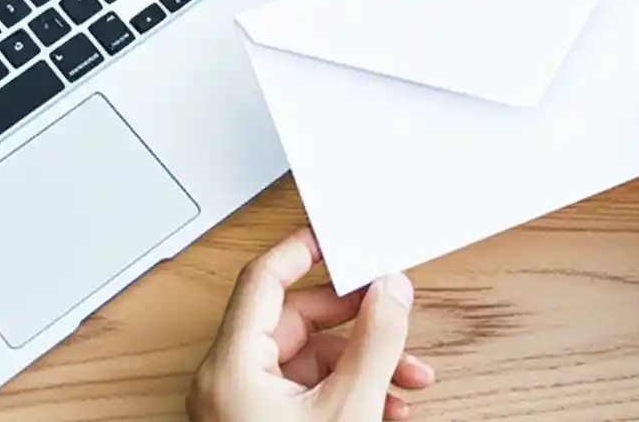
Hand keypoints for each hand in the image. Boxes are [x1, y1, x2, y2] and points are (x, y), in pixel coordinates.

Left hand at [187, 229, 434, 421]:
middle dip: (356, 323)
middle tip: (398, 317)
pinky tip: (389, 409)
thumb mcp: (348, 411)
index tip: (335, 234)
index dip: (302, 249)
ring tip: (411, 381)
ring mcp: (240, 407)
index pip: (263, 279)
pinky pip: (303, 392)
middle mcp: (227, 381)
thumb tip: (391, 290)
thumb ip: (374, 343)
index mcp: (231, 365)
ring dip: (363, 364)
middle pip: (295, 321)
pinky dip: (346, 393)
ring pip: (307, 361)